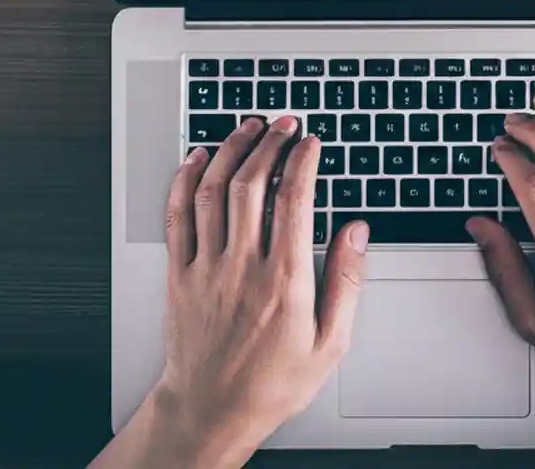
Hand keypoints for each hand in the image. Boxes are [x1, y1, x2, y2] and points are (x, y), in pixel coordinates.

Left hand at [91, 116, 369, 468]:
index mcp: (285, 282)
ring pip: (214, 191)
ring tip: (248, 128)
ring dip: (232, 151)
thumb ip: (346, 282)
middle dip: (270, 143)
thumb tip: (357, 233)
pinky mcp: (180, 275)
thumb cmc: (272, 383)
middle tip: (283, 125)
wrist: (212, 410)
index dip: (302, 161)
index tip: (310, 143)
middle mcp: (243, 268)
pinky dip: (186, 180)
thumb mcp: (330, 343)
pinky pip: (177, 216)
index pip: (294, 201)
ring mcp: (206, 268)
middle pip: (252, 185)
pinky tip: (198, 159)